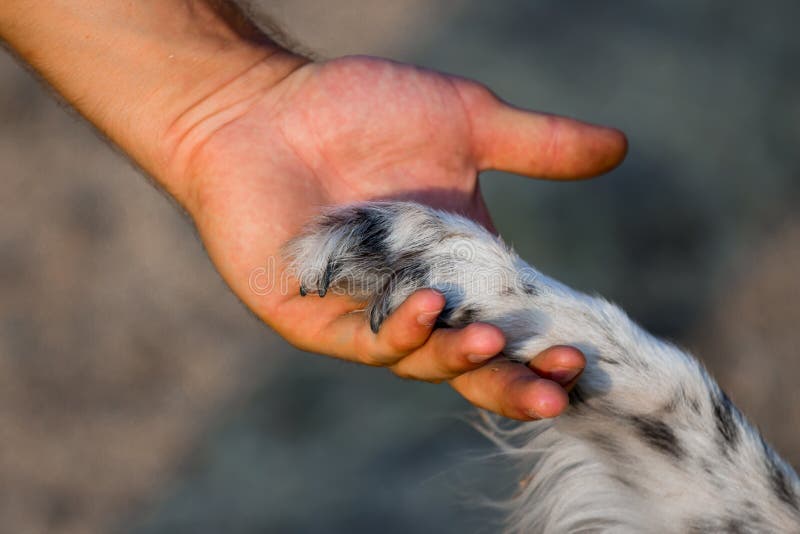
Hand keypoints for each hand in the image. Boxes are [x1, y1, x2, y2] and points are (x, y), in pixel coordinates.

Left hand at [180, 55, 625, 418]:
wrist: (268, 105)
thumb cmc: (359, 110)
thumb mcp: (465, 123)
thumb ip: (539, 144)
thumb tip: (620, 147)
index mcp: (459, 269)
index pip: (514, 326)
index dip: (547, 350)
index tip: (585, 357)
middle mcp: (418, 302)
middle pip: (475, 365)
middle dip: (518, 381)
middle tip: (562, 382)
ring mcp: (366, 315)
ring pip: (423, 362)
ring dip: (462, 359)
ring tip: (493, 339)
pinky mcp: (314, 318)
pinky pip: (364, 341)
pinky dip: (400, 333)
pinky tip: (426, 309)